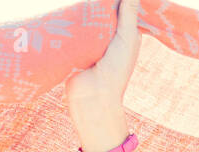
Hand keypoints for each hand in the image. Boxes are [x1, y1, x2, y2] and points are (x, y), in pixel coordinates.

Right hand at [64, 0, 141, 115]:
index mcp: (128, 35)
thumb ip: (129, 15)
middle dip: (99, 3)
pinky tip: (69, 7)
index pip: (124, 8)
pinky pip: (75, 25)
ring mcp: (93, 40)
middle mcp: (112, 36)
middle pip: (105, 10)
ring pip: (89, 16)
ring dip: (85, 7)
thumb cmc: (115, 69)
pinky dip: (73, 16)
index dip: (120, 0)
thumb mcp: (126, 39)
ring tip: (80, 0)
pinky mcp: (77, 44)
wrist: (92, 95)